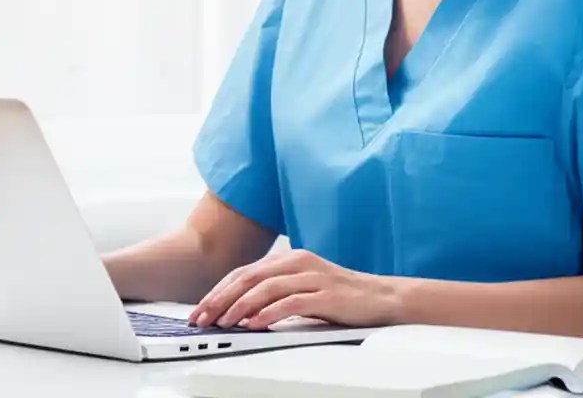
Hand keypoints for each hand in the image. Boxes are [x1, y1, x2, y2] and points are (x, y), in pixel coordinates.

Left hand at [187, 248, 407, 330]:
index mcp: (289, 259)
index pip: (244, 273)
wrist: (382, 298)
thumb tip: (239, 311)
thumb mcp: (302, 290)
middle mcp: (298, 263)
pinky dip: (269, 313)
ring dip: (240, 306)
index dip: (218, 291)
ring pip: (266, 288)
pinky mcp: (326, 294)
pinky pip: (291, 302)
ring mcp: (312, 277)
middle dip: (221, 298)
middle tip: (202, 317)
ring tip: (223, 322)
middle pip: (249, 278)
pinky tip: (255, 324)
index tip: (200, 309)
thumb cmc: (341, 298)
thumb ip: (275, 294)